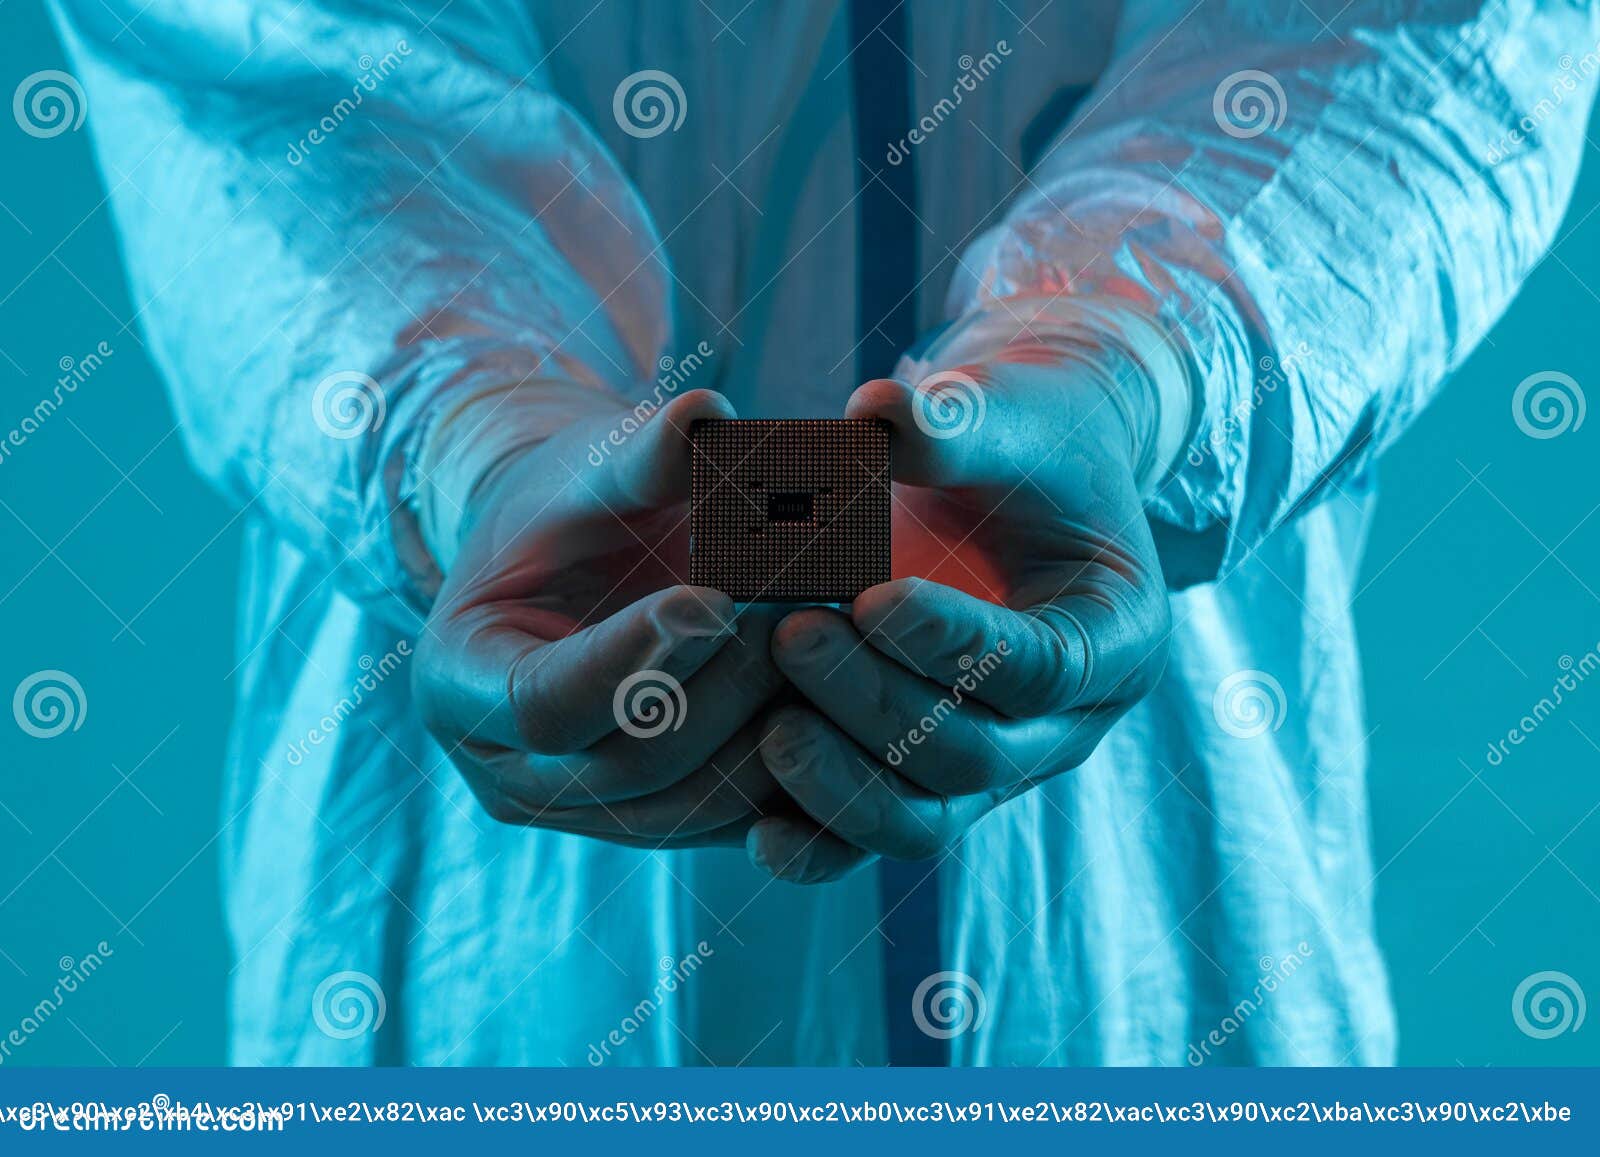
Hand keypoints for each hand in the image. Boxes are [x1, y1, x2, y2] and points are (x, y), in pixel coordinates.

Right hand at [413, 386, 789, 847]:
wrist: (577, 559)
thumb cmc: (574, 501)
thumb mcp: (593, 467)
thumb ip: (642, 454)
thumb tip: (705, 415)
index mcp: (458, 681)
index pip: (546, 702)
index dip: (638, 653)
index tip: (718, 592)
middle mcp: (505, 771)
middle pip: (628, 765)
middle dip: (723, 687)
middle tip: (798, 607)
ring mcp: (576, 813)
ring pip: (687, 808)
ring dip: (768, 730)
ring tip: (824, 644)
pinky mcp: (647, 824)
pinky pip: (724, 823)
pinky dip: (786, 768)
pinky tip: (836, 697)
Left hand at [746, 351, 1171, 881]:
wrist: (1021, 487)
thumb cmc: (1022, 442)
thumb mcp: (1005, 415)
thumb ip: (953, 422)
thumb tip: (876, 414)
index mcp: (1115, 634)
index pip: (1044, 664)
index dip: (956, 642)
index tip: (871, 598)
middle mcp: (1068, 722)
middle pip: (981, 752)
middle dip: (880, 704)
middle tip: (793, 635)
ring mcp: (1002, 764)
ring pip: (931, 815)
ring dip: (847, 785)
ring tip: (770, 729)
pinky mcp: (936, 785)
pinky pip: (881, 834)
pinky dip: (824, 845)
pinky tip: (757, 834)